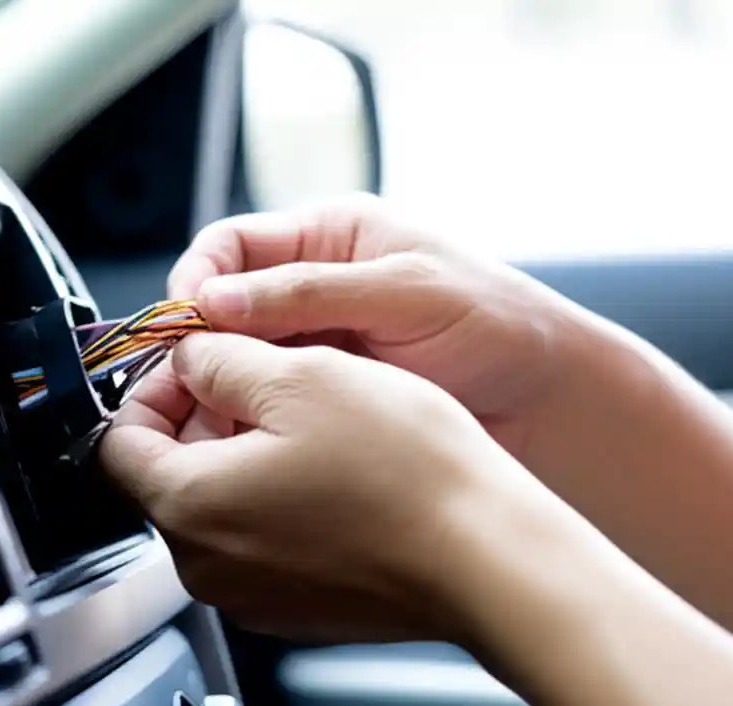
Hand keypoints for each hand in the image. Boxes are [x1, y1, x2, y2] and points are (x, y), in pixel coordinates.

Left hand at [100, 333, 534, 642]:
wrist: (487, 557)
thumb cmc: (404, 473)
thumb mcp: (299, 375)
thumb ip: (219, 359)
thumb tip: (190, 356)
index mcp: (188, 506)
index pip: (119, 442)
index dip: (152, 387)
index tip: (192, 359)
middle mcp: (208, 565)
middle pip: (170, 473)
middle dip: (204, 414)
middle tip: (259, 374)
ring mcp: (253, 594)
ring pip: (221, 504)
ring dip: (246, 451)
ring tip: (309, 412)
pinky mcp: (298, 606)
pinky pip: (264, 538)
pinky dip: (280, 495)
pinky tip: (334, 463)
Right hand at [168, 193, 621, 457]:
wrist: (549, 401)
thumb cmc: (496, 324)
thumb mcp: (404, 293)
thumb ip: (310, 292)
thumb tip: (214, 299)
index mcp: (332, 237)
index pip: (234, 245)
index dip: (198, 278)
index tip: (185, 321)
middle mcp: (316, 287)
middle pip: (226, 307)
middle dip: (199, 341)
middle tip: (183, 381)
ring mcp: (320, 345)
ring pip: (240, 360)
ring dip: (220, 385)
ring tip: (209, 418)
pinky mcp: (329, 396)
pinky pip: (269, 402)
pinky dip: (250, 418)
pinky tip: (245, 439)